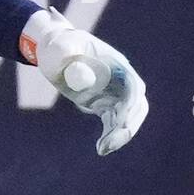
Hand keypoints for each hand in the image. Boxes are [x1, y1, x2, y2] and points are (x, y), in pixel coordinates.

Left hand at [21, 6, 148, 155]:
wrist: (56, 54)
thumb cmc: (57, 46)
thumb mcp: (57, 45)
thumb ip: (62, 49)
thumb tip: (66, 57)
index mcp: (115, 63)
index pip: (132, 85)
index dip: (131, 103)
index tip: (122, 121)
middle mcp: (121, 81)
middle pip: (136, 106)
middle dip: (128, 125)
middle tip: (110, 143)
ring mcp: (115, 94)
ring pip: (128, 119)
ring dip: (119, 136)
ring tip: (103, 149)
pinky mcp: (106, 106)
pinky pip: (115, 125)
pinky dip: (111, 137)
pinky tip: (101, 149)